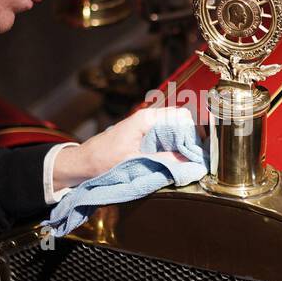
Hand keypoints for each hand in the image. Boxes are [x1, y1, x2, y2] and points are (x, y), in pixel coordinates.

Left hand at [53, 106, 195, 190]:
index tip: (200, 152)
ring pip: (175, 130)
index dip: (195, 133)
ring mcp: (146, 126)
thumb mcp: (135, 163)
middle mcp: (148, 118)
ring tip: (187, 162)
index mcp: (147, 118)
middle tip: (196, 160)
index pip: (183, 116)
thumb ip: (164, 162)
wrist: (81, 163)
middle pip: (182, 122)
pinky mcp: (144, 135)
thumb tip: (191, 164)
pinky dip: (173, 148)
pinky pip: (166, 137)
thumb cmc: (102, 160)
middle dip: (192, 140)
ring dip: (183, 145)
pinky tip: (174, 161)